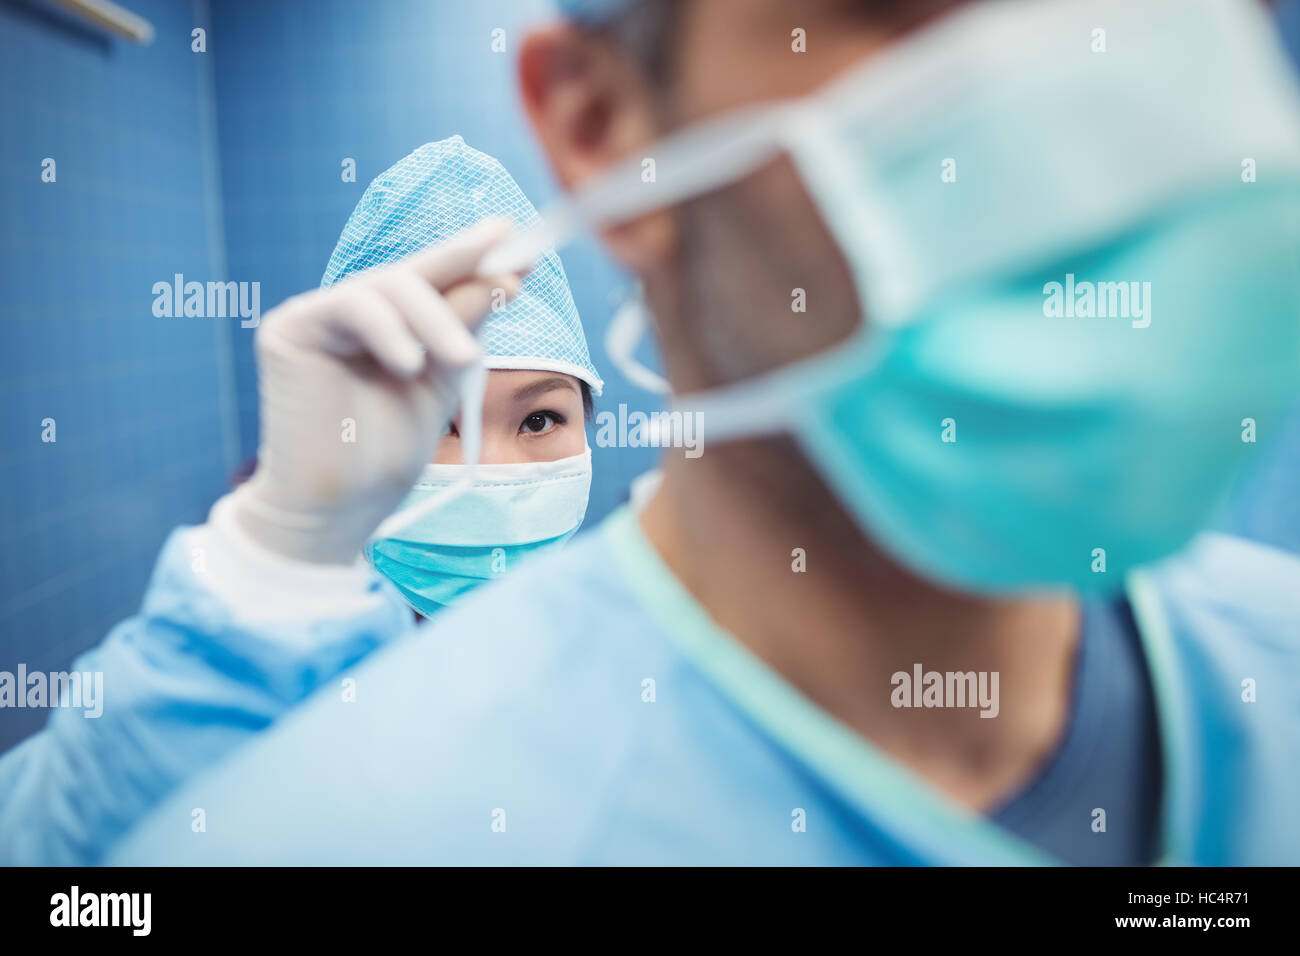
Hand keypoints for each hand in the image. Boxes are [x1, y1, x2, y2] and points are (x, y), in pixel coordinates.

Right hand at [233, 219, 520, 563]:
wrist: (339, 506)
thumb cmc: (386, 451)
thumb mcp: (443, 381)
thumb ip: (465, 328)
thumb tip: (503, 276)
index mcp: (392, 322)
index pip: (436, 278)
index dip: (476, 258)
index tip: (522, 244)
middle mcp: (356, 311)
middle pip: (415, 270)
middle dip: (465, 264)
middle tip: (508, 269)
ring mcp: (322, 315)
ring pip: (390, 284)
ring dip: (437, 318)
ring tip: (465, 362)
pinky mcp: (291, 328)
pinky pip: (350, 306)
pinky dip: (389, 330)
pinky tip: (411, 364)